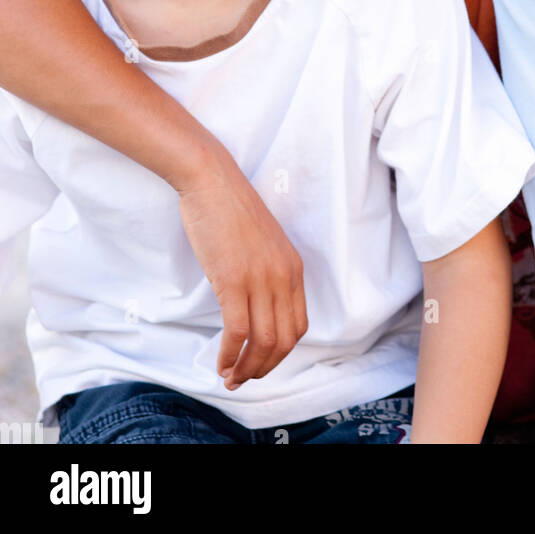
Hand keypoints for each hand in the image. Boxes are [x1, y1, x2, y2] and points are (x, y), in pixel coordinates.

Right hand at [178, 153, 306, 387]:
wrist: (212, 180)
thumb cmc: (230, 210)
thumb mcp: (263, 245)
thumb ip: (267, 274)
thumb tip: (255, 308)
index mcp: (293, 268)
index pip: (298, 326)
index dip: (280, 354)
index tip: (260, 363)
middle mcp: (283, 276)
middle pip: (284, 341)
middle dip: (264, 368)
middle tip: (242, 379)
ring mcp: (260, 279)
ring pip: (262, 342)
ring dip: (246, 368)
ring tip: (230, 378)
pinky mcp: (233, 280)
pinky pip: (237, 331)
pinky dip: (229, 355)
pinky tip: (220, 363)